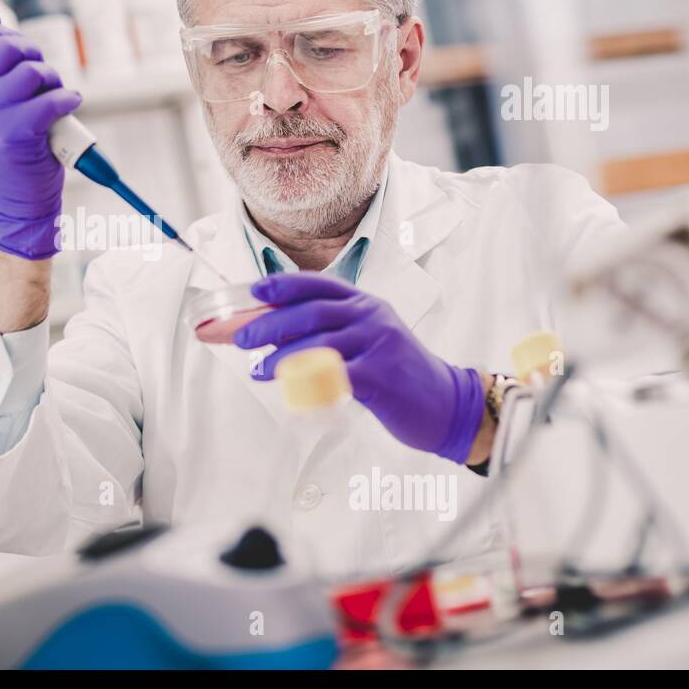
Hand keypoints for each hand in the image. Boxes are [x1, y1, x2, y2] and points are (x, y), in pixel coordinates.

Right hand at [0, 9, 81, 259]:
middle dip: (33, 56)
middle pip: (7, 47)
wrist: (13, 198)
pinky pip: (50, 99)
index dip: (7, 37)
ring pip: (32, 71)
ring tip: (52, 98)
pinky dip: (66, 100)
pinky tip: (67, 107)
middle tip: (42, 78)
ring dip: (52, 81)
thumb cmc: (6, 146)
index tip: (21, 54)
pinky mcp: (11, 134)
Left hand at [234, 273, 483, 462]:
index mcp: (366, 303)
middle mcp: (372, 316)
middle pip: (311, 312)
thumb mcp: (367, 339)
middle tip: (241, 338)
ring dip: (280, 357)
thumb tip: (276, 331)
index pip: (318, 285)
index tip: (256, 291)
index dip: (284, 285)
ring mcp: (378, 343)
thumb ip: (330, 332)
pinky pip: (334, 375)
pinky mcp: (381, 375)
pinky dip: (307, 382)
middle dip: (270, 324)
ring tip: (257, 369)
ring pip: (317, 343)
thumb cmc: (396, 373)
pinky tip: (289, 389)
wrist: (447, 403)